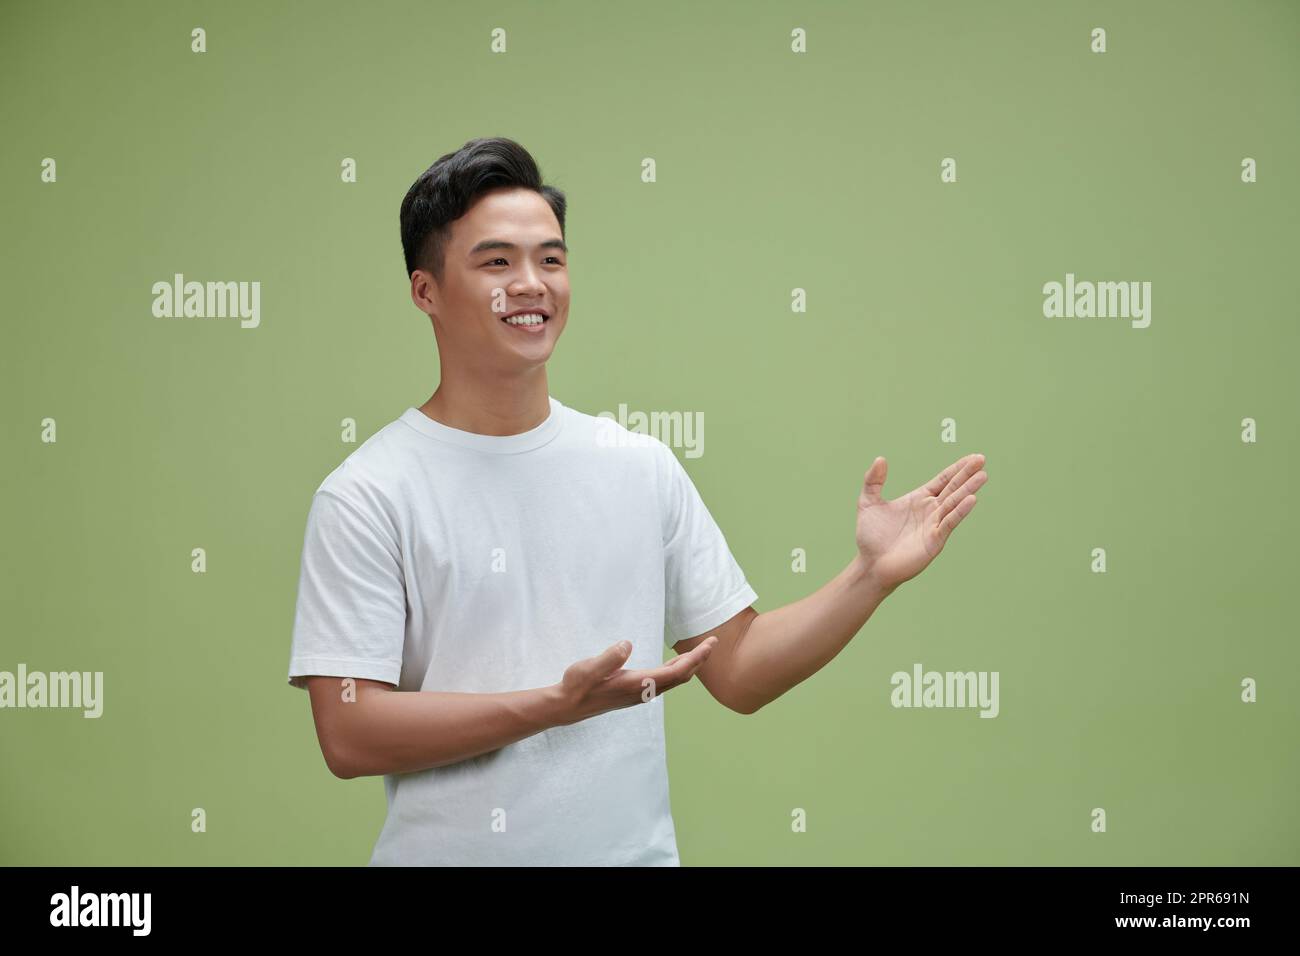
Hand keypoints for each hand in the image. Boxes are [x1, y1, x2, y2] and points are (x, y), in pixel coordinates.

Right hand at [552, 637, 718, 725]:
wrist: (567, 706)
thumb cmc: (577, 686)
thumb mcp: (589, 668)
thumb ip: (609, 658)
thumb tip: (627, 644)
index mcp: (638, 684)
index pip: (676, 671)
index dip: (695, 658)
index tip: (710, 644)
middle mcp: (643, 691)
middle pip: (680, 676)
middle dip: (698, 660)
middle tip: (713, 642)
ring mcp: (640, 693)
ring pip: (673, 680)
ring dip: (689, 666)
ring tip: (700, 651)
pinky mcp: (635, 691)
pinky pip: (664, 681)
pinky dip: (676, 670)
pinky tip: (675, 662)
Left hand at [854, 452, 987, 591]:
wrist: (870, 564)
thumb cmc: (871, 536)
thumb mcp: (868, 502)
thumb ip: (873, 481)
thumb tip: (880, 458)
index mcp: (919, 499)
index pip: (943, 480)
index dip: (957, 469)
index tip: (973, 458)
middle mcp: (931, 511)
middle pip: (953, 488)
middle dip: (967, 474)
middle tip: (982, 459)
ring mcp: (934, 525)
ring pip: (954, 503)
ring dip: (968, 490)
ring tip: (982, 476)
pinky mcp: (934, 541)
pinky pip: (949, 523)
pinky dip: (960, 511)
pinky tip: (971, 499)